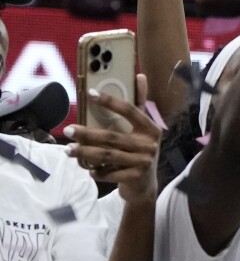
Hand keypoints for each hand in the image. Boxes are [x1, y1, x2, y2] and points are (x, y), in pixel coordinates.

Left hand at [63, 75, 159, 206]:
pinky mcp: (135, 177)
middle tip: (68, 130)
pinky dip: (95, 171)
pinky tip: (86, 168)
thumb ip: (139, 104)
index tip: (89, 94)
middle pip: (112, 137)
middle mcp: (149, 144)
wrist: (145, 185)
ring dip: (84, 153)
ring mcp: (143, 162)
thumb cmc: (139, 150)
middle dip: (87, 134)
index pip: (130, 111)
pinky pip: (109, 173)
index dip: (110, 101)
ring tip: (68, 150)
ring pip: (107, 155)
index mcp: (150, 128)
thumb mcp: (142, 128)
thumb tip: (140, 76)